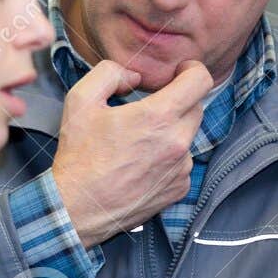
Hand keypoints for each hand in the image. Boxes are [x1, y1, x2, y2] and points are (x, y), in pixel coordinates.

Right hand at [48, 59, 212, 247]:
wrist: (78, 207)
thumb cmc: (79, 156)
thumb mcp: (81, 100)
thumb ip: (110, 74)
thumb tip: (135, 78)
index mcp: (158, 117)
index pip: (200, 81)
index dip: (192, 69)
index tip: (180, 72)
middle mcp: (177, 142)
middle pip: (196, 107)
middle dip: (178, 101)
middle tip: (150, 107)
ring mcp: (181, 168)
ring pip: (188, 136)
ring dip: (171, 131)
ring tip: (138, 142)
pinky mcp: (179, 188)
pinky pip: (182, 162)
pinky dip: (168, 158)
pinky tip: (141, 164)